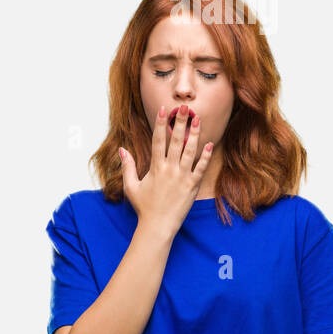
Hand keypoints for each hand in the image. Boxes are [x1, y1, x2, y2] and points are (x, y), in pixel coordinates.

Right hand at [119, 105, 213, 239]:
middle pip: (175, 141)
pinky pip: (200, 168)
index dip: (160, 123)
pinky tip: (209, 144)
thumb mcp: (131, 186)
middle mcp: (169, 169)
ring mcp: (182, 177)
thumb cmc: (144, 207)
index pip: (158, 140)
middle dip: (180, 122)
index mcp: (155, 167)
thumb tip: (122, 149)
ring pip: (190, 151)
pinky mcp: (192, 186)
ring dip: (194, 134)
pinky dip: (205, 157)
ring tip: (198, 120)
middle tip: (185, 107)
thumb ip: (128, 166)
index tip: (164, 110)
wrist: (158, 226)